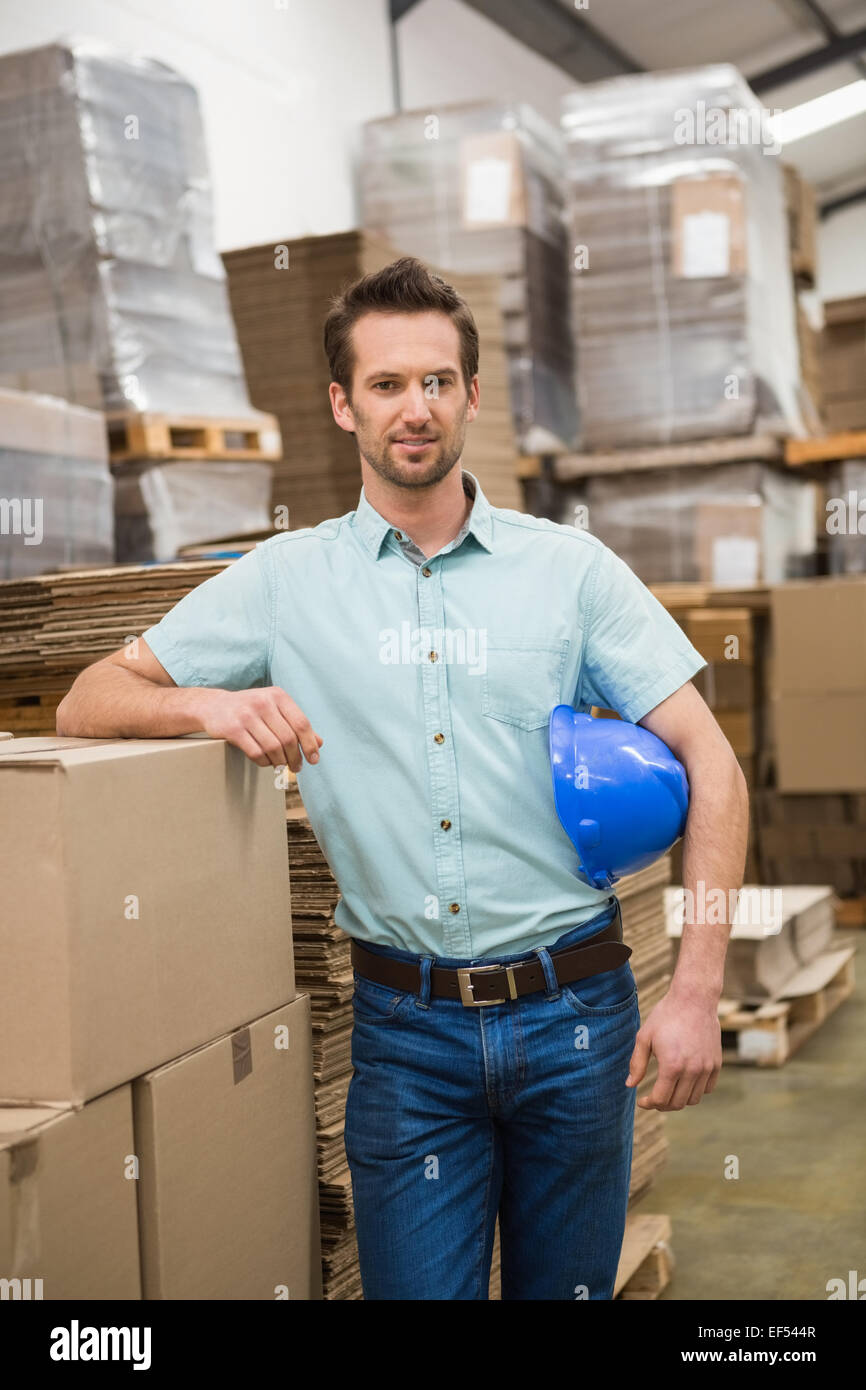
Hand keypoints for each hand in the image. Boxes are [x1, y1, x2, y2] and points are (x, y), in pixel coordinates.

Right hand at [197, 686, 322, 771]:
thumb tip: (319, 743)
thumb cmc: (250, 709)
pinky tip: (266, 762)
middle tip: (296, 767)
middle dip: (295, 757)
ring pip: (273, 748)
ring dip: (280, 762)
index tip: (313, 759)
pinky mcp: (233, 729)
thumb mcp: (275, 709)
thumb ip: (296, 724)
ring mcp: (246, 715)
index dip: (310, 744)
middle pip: (288, 738)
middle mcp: (263, 702)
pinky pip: (256, 753)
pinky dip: (264, 762)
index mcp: (278, 696)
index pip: (301, 723)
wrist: (213, 706)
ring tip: (281, 766)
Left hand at [625, 988, 721, 1109]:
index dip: (649, 1104)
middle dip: (662, 1105)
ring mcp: (707, 1068)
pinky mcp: (716, 1063)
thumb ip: (637, 1063)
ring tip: (669, 1091)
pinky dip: (696, 1091)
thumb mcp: (645, 1037)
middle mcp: (692, 1070)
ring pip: (694, 1099)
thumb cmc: (666, 1016)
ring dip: (679, 1100)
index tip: (642, 1101)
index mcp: (672, 1066)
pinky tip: (685, 1082)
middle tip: (653, 1098)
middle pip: (677, 1103)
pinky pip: (708, 1088)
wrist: (694, 999)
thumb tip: (630, 1085)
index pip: (661, 1099)